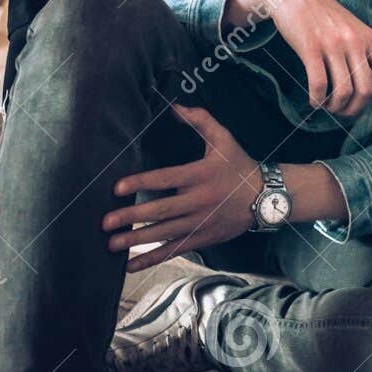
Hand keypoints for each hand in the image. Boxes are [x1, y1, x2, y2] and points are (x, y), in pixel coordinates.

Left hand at [103, 105, 259, 273]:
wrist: (266, 196)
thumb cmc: (239, 165)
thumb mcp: (224, 139)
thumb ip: (200, 120)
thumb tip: (174, 107)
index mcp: (201, 174)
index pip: (165, 178)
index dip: (140, 182)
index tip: (117, 188)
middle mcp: (199, 200)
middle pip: (161, 210)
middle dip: (131, 216)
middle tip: (106, 222)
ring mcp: (201, 222)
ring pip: (164, 233)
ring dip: (136, 240)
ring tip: (111, 244)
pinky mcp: (203, 238)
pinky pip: (174, 250)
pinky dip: (152, 258)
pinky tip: (130, 265)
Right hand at [243, 0, 371, 127]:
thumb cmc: (324, 19)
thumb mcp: (354, 34)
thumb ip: (367, 61)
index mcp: (371, 40)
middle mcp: (355, 42)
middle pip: (366, 91)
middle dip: (355, 110)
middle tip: (342, 111)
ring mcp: (333, 44)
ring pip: (343, 91)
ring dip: (335, 107)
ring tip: (327, 104)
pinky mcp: (310, 47)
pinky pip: (319, 85)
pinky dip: (317, 100)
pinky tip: (313, 100)